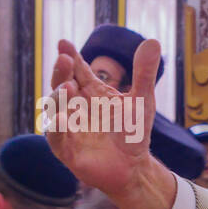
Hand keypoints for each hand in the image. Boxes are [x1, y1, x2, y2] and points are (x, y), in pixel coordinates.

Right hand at [44, 38, 174, 208]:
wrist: (134, 167)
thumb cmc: (134, 133)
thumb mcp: (141, 100)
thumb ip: (144, 72)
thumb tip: (152, 41)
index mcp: (91, 93)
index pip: (77, 70)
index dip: (70, 56)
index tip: (64, 42)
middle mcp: (75, 106)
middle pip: (62, 84)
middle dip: (61, 71)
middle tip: (65, 58)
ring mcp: (68, 127)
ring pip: (55, 108)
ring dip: (59, 96)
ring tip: (69, 86)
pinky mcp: (66, 149)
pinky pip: (56, 137)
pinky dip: (57, 128)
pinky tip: (62, 118)